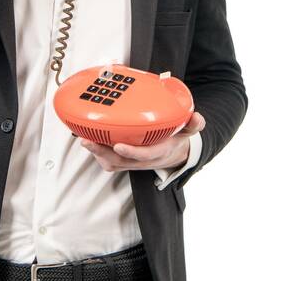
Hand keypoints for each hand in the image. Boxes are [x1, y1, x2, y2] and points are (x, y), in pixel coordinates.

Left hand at [80, 111, 205, 172]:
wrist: (172, 156)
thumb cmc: (175, 139)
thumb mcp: (187, 131)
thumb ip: (192, 125)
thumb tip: (197, 117)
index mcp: (159, 152)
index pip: (144, 155)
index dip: (131, 152)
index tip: (119, 145)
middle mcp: (142, 161)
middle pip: (120, 161)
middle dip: (102, 152)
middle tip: (87, 139)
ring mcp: (131, 163)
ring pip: (111, 163)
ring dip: (96, 153)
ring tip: (83, 138)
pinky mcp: (124, 162)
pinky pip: (108, 162)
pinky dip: (97, 153)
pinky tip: (88, 139)